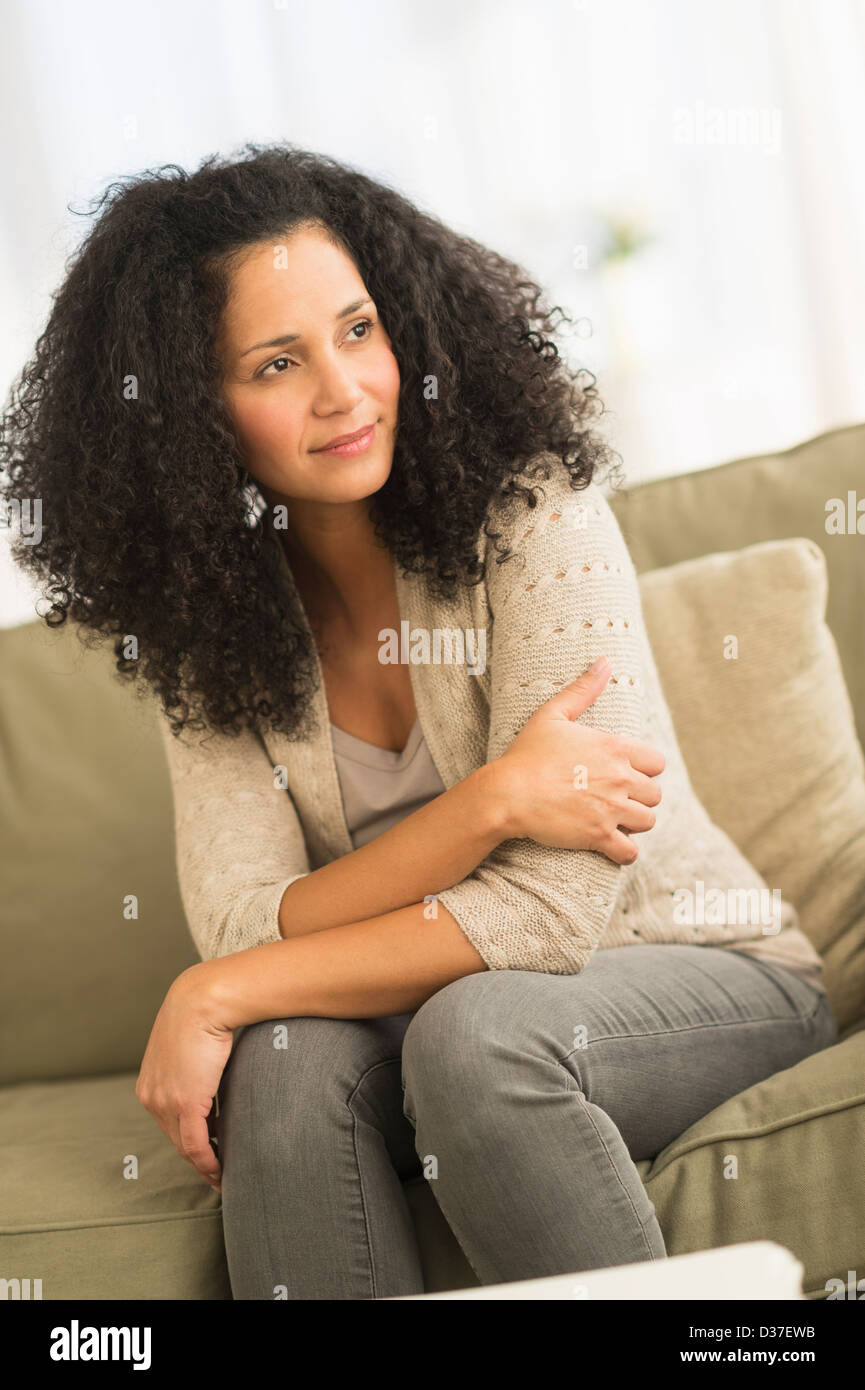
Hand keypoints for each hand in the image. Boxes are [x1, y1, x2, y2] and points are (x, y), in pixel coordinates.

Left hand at [135, 965, 232, 1192]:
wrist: (204, 999)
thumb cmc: (203, 1012)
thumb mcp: (190, 1042)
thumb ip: (193, 1064)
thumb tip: (212, 1072)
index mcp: (149, 1083)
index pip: (169, 1122)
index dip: (189, 1140)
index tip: (208, 1151)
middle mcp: (152, 1097)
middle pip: (175, 1138)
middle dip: (196, 1158)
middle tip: (217, 1173)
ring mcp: (166, 1103)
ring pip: (185, 1146)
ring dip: (204, 1165)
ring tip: (222, 1176)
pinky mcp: (186, 1104)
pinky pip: (197, 1145)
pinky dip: (209, 1163)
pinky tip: (222, 1171)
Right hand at [490, 656, 664, 863]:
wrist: (507, 793)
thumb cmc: (527, 754)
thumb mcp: (552, 714)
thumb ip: (583, 689)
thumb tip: (605, 662)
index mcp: (615, 748)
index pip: (657, 763)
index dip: (643, 770)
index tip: (624, 774)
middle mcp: (621, 779)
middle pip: (654, 794)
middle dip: (638, 798)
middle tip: (615, 799)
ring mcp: (612, 810)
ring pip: (647, 822)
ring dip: (632, 823)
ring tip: (611, 820)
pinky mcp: (599, 837)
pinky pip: (630, 852)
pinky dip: (623, 852)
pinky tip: (610, 845)